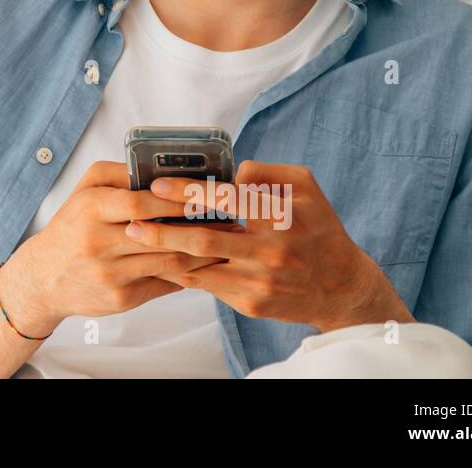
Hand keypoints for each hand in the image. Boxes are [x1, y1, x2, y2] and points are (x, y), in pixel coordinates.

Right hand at [0, 161, 234, 337]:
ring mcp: (111, 275)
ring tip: (226, 241)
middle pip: (161, 235)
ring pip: (169, 263)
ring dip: (203, 252)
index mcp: (90, 209)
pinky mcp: (121, 299)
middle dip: (200, 226)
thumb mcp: (85, 191)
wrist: (44, 278)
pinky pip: (165, 285)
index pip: (139, 202)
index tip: (205, 194)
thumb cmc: (72, 228)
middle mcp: (98, 243)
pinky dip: (189, 274)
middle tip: (230, 219)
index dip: (175, 199)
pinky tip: (207, 264)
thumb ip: (119, 174)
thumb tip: (162, 170)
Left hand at [125, 160, 414, 332]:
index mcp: (279, 216)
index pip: (224, 200)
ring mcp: (258, 280)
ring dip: (164, 253)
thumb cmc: (318, 228)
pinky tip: (160, 259)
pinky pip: (206, 285)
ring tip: (136, 239)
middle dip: (162, 228)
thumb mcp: (305, 188)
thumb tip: (230, 169)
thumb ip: (267, 171)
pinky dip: (180, 272)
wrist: (340, 286)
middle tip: (132, 219)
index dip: (186, 192)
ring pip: (199, 267)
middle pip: (203, 239)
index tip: (157, 184)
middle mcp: (268, 251)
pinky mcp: (250, 303)